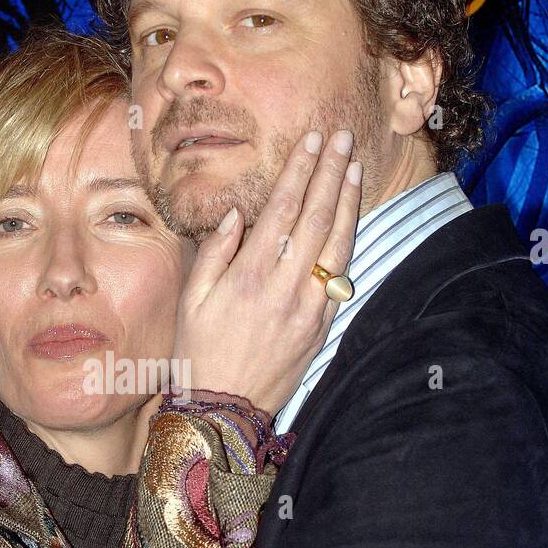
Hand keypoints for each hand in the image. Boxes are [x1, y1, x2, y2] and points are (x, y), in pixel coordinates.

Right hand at [172, 129, 361, 415]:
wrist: (225, 410)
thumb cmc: (199, 353)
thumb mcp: (192, 300)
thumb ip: (216, 252)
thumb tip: (239, 213)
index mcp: (248, 276)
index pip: (283, 209)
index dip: (301, 170)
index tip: (313, 140)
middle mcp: (284, 287)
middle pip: (316, 217)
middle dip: (331, 172)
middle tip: (342, 138)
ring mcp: (308, 307)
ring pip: (337, 243)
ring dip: (348, 201)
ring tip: (355, 167)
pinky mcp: (321, 326)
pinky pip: (340, 276)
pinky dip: (349, 242)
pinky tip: (352, 218)